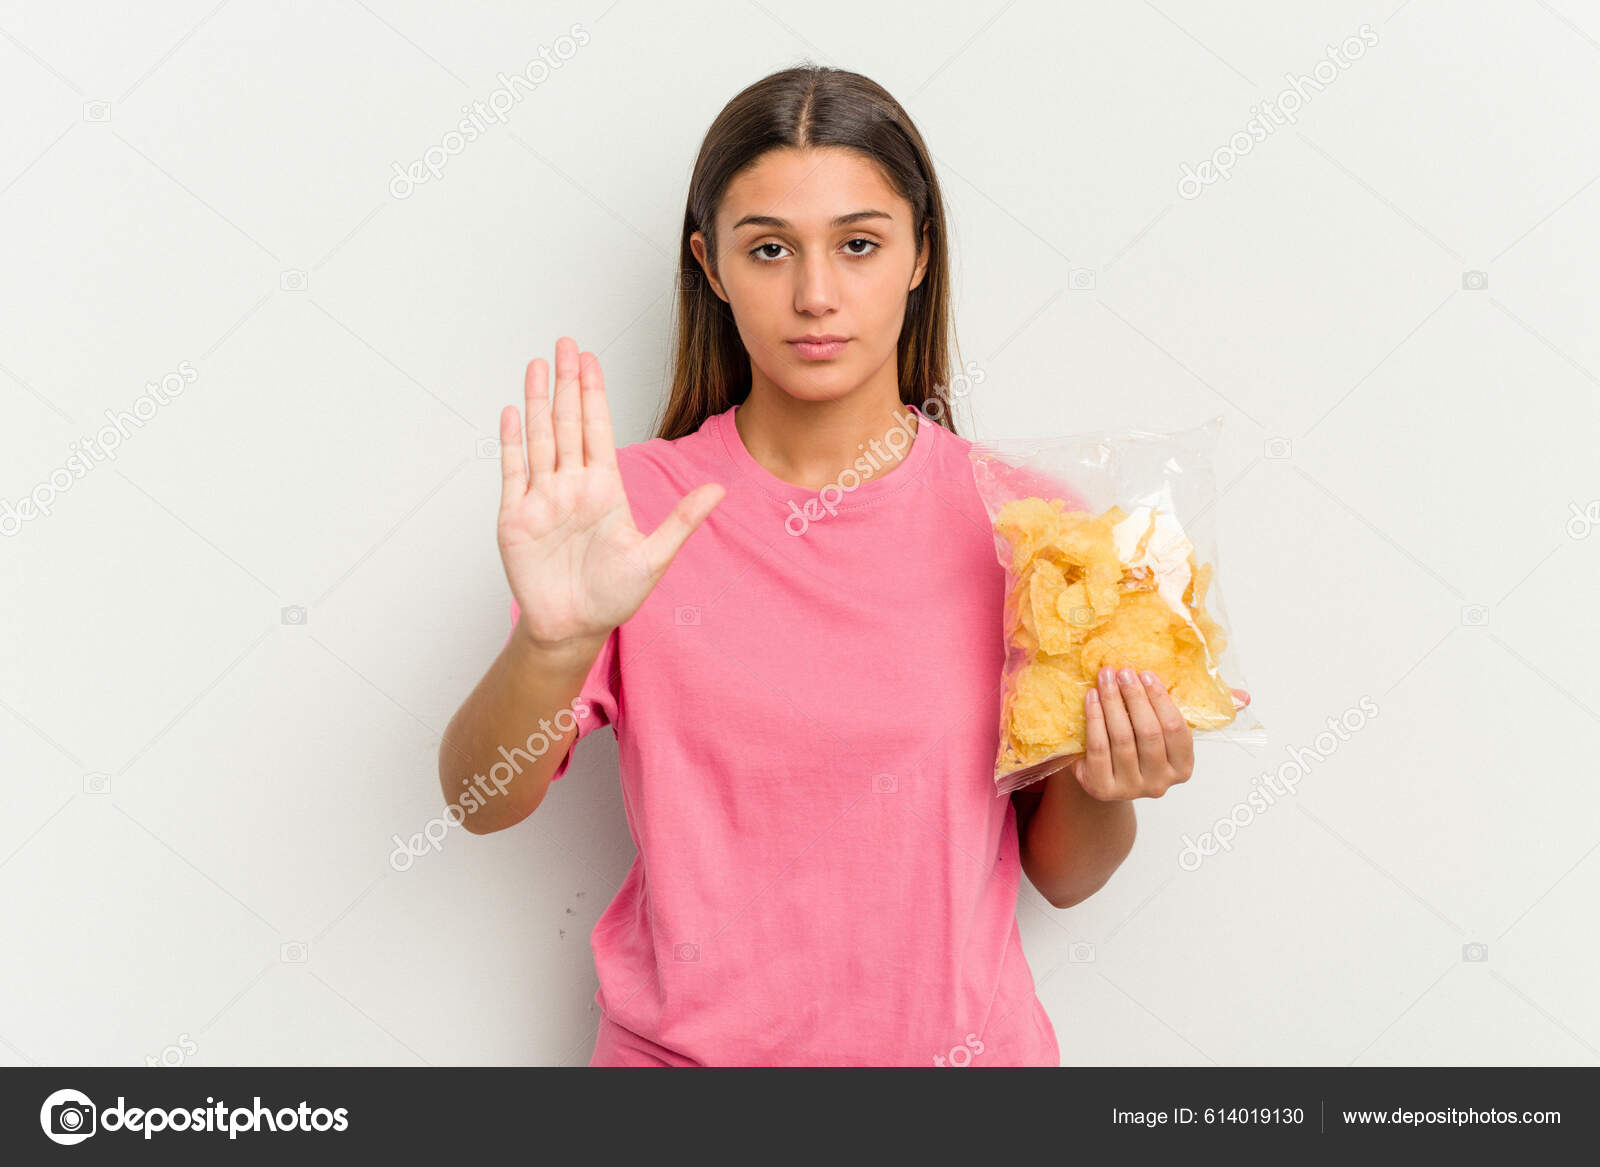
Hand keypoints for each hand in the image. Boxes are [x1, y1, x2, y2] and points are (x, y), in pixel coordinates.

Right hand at [498, 337, 723, 649]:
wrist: (573, 628)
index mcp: (605, 488)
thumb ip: (682, 520)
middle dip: (567, 383)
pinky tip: (511, 412)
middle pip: (568, 423)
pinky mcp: (515, 516)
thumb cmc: (613, 596)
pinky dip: (511, 442)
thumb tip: (718, 491)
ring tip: (537, 366)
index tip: (592, 360)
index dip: (594, 393)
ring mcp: (542, 498)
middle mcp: (572, 486)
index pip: (598, 430)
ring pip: (540, 438)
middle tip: (566, 344)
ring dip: (537, 402)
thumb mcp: (654, 557)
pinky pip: (513, 471)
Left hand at [1070, 664, 1251, 800]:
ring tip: (1105, 677)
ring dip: (1112, 703)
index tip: (1146, 674)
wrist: (1103, 774)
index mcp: (1183, 768)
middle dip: (1135, 697)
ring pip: (1121, 738)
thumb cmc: (1139, 743)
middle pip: (1148, 733)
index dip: (1161, 700)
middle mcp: (1160, 783)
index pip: (1176, 730)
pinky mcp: (1101, 788)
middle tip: (1123, 670)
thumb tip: (1244, 698)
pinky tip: (1091, 697)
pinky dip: (1094, 719)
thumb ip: (1202, 712)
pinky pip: (1097, 748)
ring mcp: (1130, 789)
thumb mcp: (1167, 731)